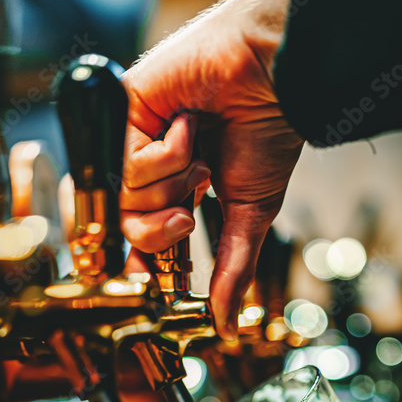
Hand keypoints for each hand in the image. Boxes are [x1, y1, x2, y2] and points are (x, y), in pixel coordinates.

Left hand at [121, 0, 303, 339]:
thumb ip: (232, 270)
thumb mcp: (250, 215)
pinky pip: (130, 164)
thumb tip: (227, 322)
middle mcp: (150, 169)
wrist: (276, 78)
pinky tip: (191, 124)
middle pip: (124, 228)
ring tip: (198, 158)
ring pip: (125, 199)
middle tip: (186, 215)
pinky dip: (171, 155)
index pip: (143, 243)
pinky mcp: (125, 111)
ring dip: (172, 186)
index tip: (158, 289)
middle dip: (157, 231)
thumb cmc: (269, 131)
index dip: (146, 269)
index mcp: (176, 192)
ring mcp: (134, 140)